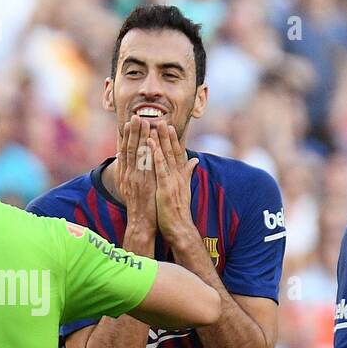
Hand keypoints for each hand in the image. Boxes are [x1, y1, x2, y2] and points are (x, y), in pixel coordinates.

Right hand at [116, 118, 156, 227]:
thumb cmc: (138, 204)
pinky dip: (149, 151)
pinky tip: (152, 141)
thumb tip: (121, 156)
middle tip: (135, 116)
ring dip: (140, 137)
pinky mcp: (145, 183)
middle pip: (130, 149)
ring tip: (143, 122)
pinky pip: (147, 164)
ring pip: (138, 154)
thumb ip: (126, 170)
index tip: (128, 123)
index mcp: (125, 174)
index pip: (125, 151)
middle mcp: (128, 174)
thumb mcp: (129, 186)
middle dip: (133, 132)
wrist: (141, 222)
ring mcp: (136, 178)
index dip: (126, 136)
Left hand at [153, 123, 196, 237]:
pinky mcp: (166, 187)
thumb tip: (195, 160)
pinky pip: (160, 168)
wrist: (179, 227)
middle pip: (172, 152)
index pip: (177, 154)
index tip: (169, 127)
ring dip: (161, 140)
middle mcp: (177, 175)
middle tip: (162, 120)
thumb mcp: (184, 188)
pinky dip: (156, 155)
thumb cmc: (178, 210)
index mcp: (180, 176)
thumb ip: (188, 172)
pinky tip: (151, 145)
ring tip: (155, 126)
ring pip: (166, 157)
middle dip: (167, 136)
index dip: (174, 140)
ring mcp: (172, 181)